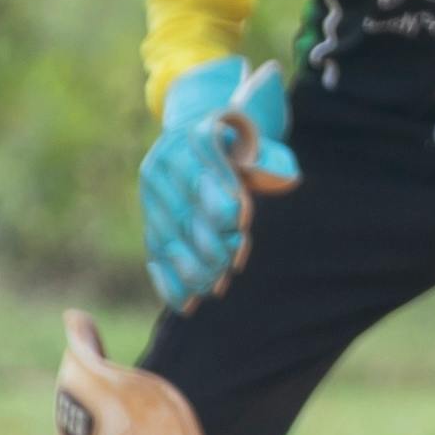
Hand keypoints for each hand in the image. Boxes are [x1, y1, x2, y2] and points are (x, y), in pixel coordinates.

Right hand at [139, 58, 297, 313]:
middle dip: (206, 240)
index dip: (217, 194)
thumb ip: (270, 160)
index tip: (239, 218)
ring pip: (168, 234)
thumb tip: (285, 180)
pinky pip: (155, 250)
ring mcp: (152, 192)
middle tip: (230, 262)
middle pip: (183, 207)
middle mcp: (165, 161)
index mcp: (194, 134)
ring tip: (214, 285)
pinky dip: (169, 280)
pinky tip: (186, 302)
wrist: (202, 133)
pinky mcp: (148, 217)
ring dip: (191, 266)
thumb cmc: (245, 141)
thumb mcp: (261, 138)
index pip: (202, 166)